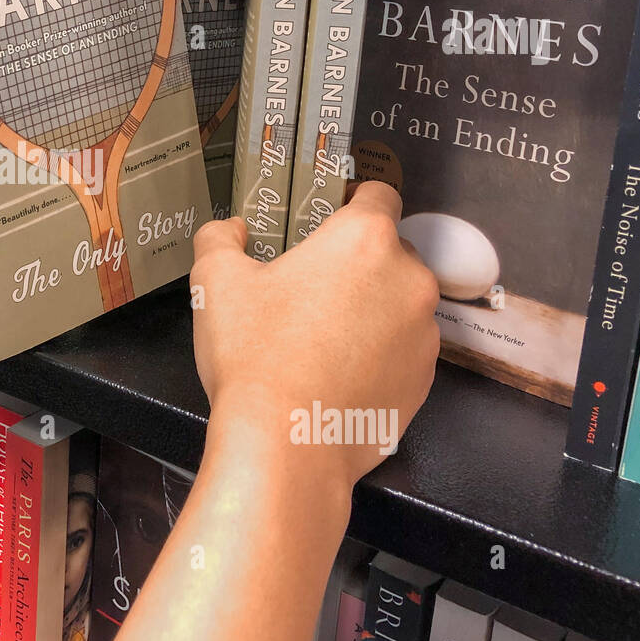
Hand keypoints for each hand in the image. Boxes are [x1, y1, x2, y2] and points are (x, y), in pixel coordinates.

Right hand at [189, 181, 439, 490]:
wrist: (285, 446)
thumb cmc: (255, 355)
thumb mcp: (215, 283)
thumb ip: (219, 239)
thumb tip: (229, 231)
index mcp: (365, 240)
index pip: (379, 194)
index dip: (352, 200)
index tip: (326, 218)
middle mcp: (409, 280)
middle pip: (390, 252)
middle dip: (356, 263)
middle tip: (310, 286)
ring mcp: (424, 335)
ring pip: (399, 304)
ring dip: (370, 309)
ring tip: (321, 338)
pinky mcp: (424, 382)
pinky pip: (402, 352)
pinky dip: (377, 355)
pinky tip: (335, 375)